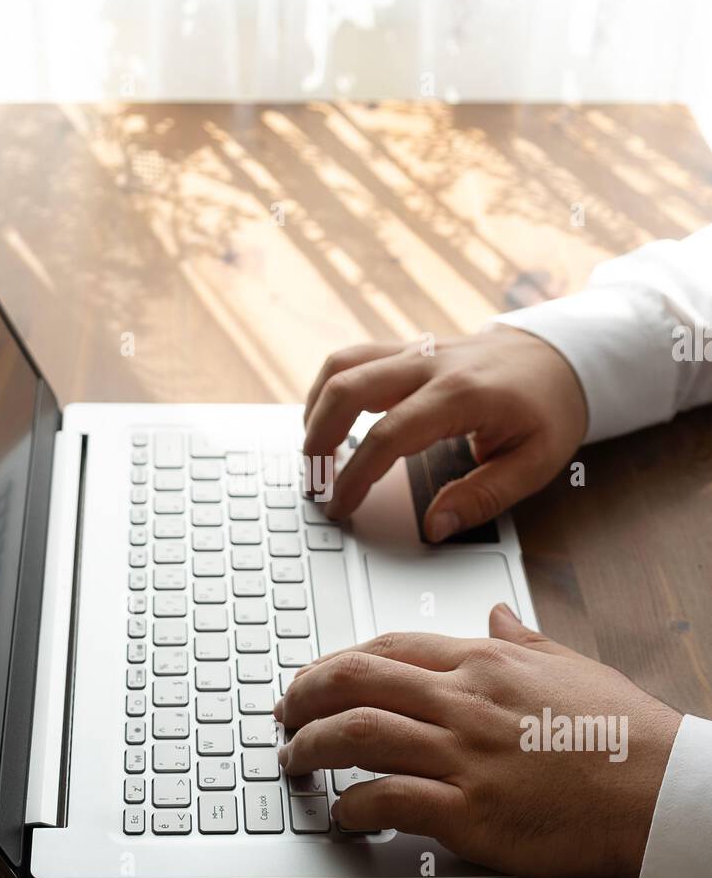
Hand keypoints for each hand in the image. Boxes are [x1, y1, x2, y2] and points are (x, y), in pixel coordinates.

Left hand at [275, 606, 680, 877]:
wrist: (661, 787)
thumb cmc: (621, 730)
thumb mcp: (568, 665)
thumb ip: (521, 638)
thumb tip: (495, 612)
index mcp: (483, 662)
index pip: (387, 647)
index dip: (335, 661)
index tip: (312, 677)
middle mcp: (464, 701)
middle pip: (355, 682)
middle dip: (304, 695)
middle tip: (284, 714)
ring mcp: (464, 756)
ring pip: (358, 736)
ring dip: (311, 746)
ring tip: (293, 760)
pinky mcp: (470, 812)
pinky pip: (388, 801)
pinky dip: (352, 806)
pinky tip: (342, 812)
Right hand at [303, 327, 587, 535]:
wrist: (563, 356)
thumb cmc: (549, 410)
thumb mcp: (533, 464)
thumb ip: (481, 497)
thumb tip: (434, 528)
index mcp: (462, 394)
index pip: (387, 435)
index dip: (354, 477)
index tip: (339, 507)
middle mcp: (431, 363)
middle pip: (348, 388)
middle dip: (317, 440)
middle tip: (314, 484)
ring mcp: (416, 350)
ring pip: (341, 364)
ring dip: (316, 410)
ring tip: (314, 456)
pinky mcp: (408, 348)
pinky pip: (353, 359)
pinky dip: (330, 390)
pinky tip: (329, 423)